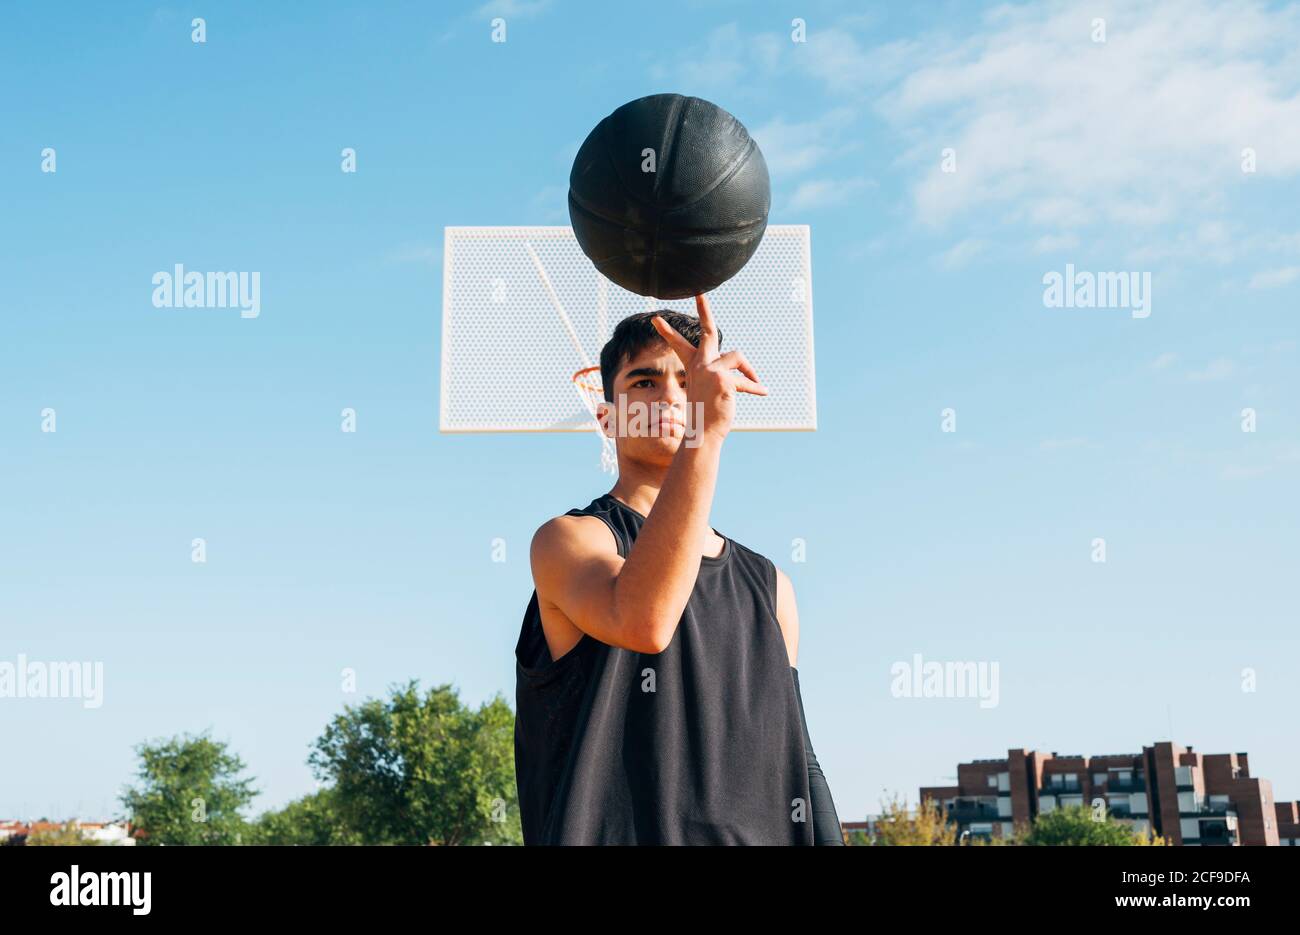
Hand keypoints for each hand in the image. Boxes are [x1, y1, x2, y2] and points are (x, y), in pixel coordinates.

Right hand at [650, 293, 767, 440]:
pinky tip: (763, 392)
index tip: (654, 318)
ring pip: (737, 357)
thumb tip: (739, 366)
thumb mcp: (710, 390)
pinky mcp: (723, 379)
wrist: (703, 433)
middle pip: (706, 331)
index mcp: (693, 366)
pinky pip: (745, 380)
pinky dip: (755, 387)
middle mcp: (700, 365)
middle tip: (700, 294)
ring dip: (748, 370)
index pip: (678, 344)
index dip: (666, 331)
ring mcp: (710, 370)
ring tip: (756, 383)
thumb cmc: (707, 415)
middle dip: (704, 310)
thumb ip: (719, 373)